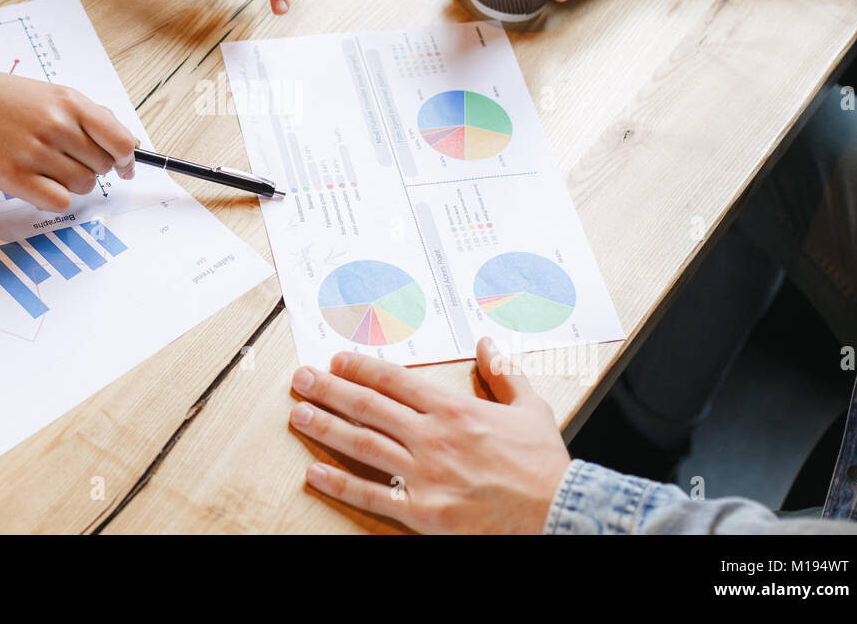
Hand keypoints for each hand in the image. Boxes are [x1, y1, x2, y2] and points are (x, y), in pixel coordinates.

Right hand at [0, 63, 136, 211]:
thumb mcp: (49, 92)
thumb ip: (86, 115)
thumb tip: (124, 143)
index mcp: (69, 102)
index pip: (120, 141)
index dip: (127, 159)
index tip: (125, 167)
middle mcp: (57, 126)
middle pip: (102, 167)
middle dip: (93, 168)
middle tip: (69, 160)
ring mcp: (36, 152)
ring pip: (83, 186)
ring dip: (73, 183)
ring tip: (48, 168)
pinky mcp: (15, 178)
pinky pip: (60, 202)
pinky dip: (56, 198)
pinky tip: (40, 184)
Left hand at [288, 338, 570, 532]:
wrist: (559, 512)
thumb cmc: (544, 464)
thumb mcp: (531, 408)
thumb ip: (504, 373)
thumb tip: (486, 343)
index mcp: (455, 409)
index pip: (394, 381)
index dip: (361, 368)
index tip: (337, 359)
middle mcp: (433, 437)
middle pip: (368, 407)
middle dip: (330, 389)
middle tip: (301, 378)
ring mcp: (425, 474)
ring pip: (363, 445)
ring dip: (326, 428)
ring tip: (298, 415)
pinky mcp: (423, 511)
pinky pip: (373, 496)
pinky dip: (341, 484)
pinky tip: (315, 473)